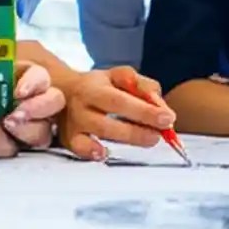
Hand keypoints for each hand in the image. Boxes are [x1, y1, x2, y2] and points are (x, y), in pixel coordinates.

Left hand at [0, 61, 63, 157]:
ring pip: (11, 149)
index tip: (20, 92)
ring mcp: (4, 141)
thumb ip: (3, 59)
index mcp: (36, 95)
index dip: (40, 100)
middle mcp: (26, 122)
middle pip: (40, 132)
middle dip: (25, 126)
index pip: (53, 100)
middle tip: (9, 118)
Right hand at [58, 65, 174, 160]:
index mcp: (94, 87)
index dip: (145, 111)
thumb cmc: (98, 86)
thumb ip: (141, 85)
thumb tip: (159, 103)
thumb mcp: (119, 76)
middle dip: (138, 129)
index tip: (167, 118)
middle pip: (109, 121)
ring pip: (99, 134)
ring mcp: (74, 125)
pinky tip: (106, 153)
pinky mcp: (69, 140)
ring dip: (127, 139)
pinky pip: (79, 149)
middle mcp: (81, 107)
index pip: (121, 101)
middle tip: (160, 134)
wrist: (61, 92)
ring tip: (150, 139)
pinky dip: (92, 152)